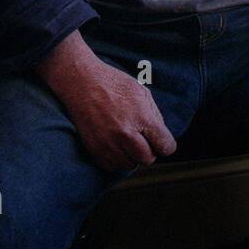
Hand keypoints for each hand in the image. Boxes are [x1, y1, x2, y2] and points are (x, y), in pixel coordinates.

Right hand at [37, 31, 176, 171]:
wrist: (82, 83)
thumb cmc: (114, 84)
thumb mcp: (142, 92)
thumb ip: (155, 116)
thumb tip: (161, 138)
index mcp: (142, 117)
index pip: (165, 146)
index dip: (167, 145)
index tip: (163, 142)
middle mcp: (126, 133)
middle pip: (148, 159)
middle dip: (150, 151)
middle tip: (144, 140)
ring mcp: (109, 143)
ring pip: (130, 164)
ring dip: (132, 156)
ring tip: (128, 140)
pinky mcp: (95, 149)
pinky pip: (113, 166)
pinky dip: (117, 159)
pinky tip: (116, 144)